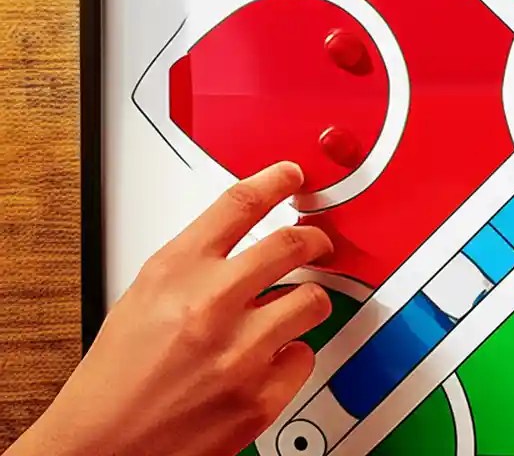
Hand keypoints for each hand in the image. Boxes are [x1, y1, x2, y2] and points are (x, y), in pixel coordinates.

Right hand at [7, 162, 332, 455]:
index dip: (275, 181)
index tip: (292, 176)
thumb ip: (194, 264)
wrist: (103, 446)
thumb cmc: (117, 375)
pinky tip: (266, 361)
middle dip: (316, 239)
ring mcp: (241, 351)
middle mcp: (211, 304)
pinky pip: (305, 355)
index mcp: (176, 271)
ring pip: (313, 299)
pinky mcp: (261, 394)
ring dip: (306, 301)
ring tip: (289, 310)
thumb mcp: (143, 296)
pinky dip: (291, 356)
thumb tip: (243, 241)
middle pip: (293, 243)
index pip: (239, 204)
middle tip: (319, 242)